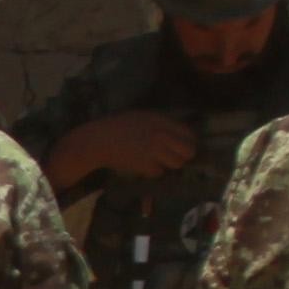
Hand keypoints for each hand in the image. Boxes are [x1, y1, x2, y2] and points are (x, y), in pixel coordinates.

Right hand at [49, 110, 199, 192]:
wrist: (98, 140)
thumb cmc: (117, 126)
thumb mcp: (141, 117)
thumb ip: (160, 123)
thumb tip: (177, 134)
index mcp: (160, 121)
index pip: (188, 133)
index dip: (189, 141)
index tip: (185, 146)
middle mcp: (160, 135)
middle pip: (188, 151)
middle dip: (184, 156)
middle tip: (176, 158)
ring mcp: (154, 151)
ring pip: (176, 163)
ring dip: (169, 165)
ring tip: (158, 162)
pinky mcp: (145, 165)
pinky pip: (159, 172)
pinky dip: (153, 172)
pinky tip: (143, 166)